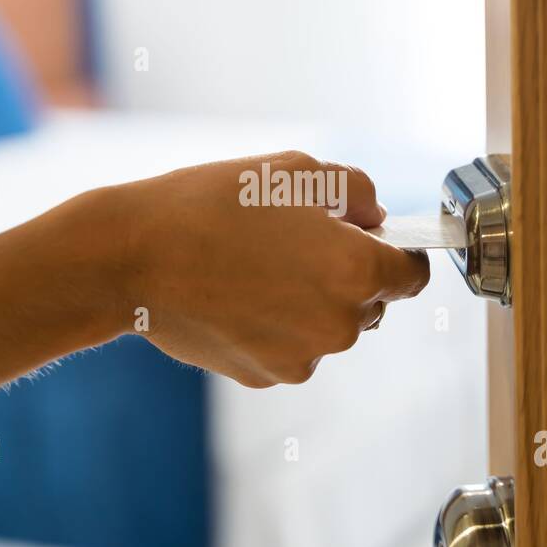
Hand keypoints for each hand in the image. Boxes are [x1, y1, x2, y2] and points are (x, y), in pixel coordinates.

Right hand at [109, 151, 430, 386]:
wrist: (133, 257)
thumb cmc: (214, 204)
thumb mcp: (297, 170)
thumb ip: (357, 192)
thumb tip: (374, 220)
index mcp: (357, 271)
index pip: (413, 276)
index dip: (396, 253)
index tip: (372, 241)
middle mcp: (340, 326)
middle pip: (371, 304)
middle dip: (347, 276)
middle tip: (295, 243)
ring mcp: (302, 358)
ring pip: (327, 328)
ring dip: (310, 302)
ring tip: (256, 266)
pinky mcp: (264, 376)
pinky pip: (290, 349)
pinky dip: (275, 327)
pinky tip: (235, 295)